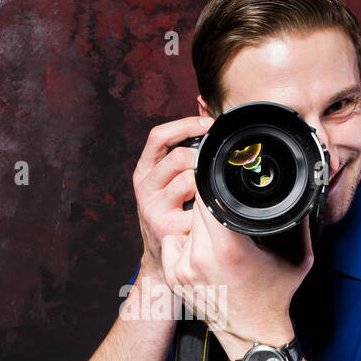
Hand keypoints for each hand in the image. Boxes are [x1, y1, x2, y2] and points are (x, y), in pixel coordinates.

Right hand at [132, 115, 214, 284]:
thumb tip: (203, 104)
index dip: (185, 125)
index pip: (158, 136)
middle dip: (202, 157)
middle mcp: (144, 187)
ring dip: (207, 183)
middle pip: (178, 157)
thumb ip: (184, 145)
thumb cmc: (173, 211)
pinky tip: (213, 211)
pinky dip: (211, 206)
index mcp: (144, 170)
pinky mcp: (167, 227)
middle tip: (216, 165)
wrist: (163, 257)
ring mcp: (153, 208)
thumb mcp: (170, 179)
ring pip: (189, 179)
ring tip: (213, 191)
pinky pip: (199, 207)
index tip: (208, 123)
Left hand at [161, 193, 313, 356]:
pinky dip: (186, 240)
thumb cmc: (275, 296)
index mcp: (229, 249)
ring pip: (184, 224)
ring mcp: (183, 269)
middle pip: (196, 209)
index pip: (208, 197)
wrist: (253, 335)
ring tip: (219, 237)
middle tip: (227, 213)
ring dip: (199, 223)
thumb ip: (297, 220)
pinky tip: (205, 251)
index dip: (216, 185)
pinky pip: (173, 241)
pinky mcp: (173, 277)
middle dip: (211, 204)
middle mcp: (200, 258)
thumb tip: (300, 192)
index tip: (225, 182)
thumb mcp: (297, 254)